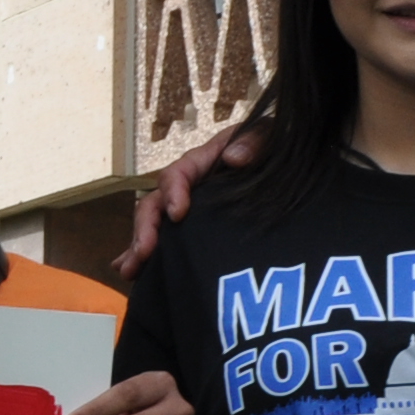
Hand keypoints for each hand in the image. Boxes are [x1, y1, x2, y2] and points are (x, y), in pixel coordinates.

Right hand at [111, 123, 260, 276]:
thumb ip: (255, 141)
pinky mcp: (196, 230)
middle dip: (145, 229)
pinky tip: (137, 277)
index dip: (173, 193)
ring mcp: (191, 210)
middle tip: (142, 254)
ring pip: (156, 227)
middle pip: (156, 205)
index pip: (177, 175)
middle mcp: (188, 187)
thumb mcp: (269, 136)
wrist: (286, 165)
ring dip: (139, 248)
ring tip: (129, 272)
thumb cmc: (274, 146)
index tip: (177, 213)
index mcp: (202, 162)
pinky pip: (169, 243)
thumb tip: (233, 158)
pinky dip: (151, 259)